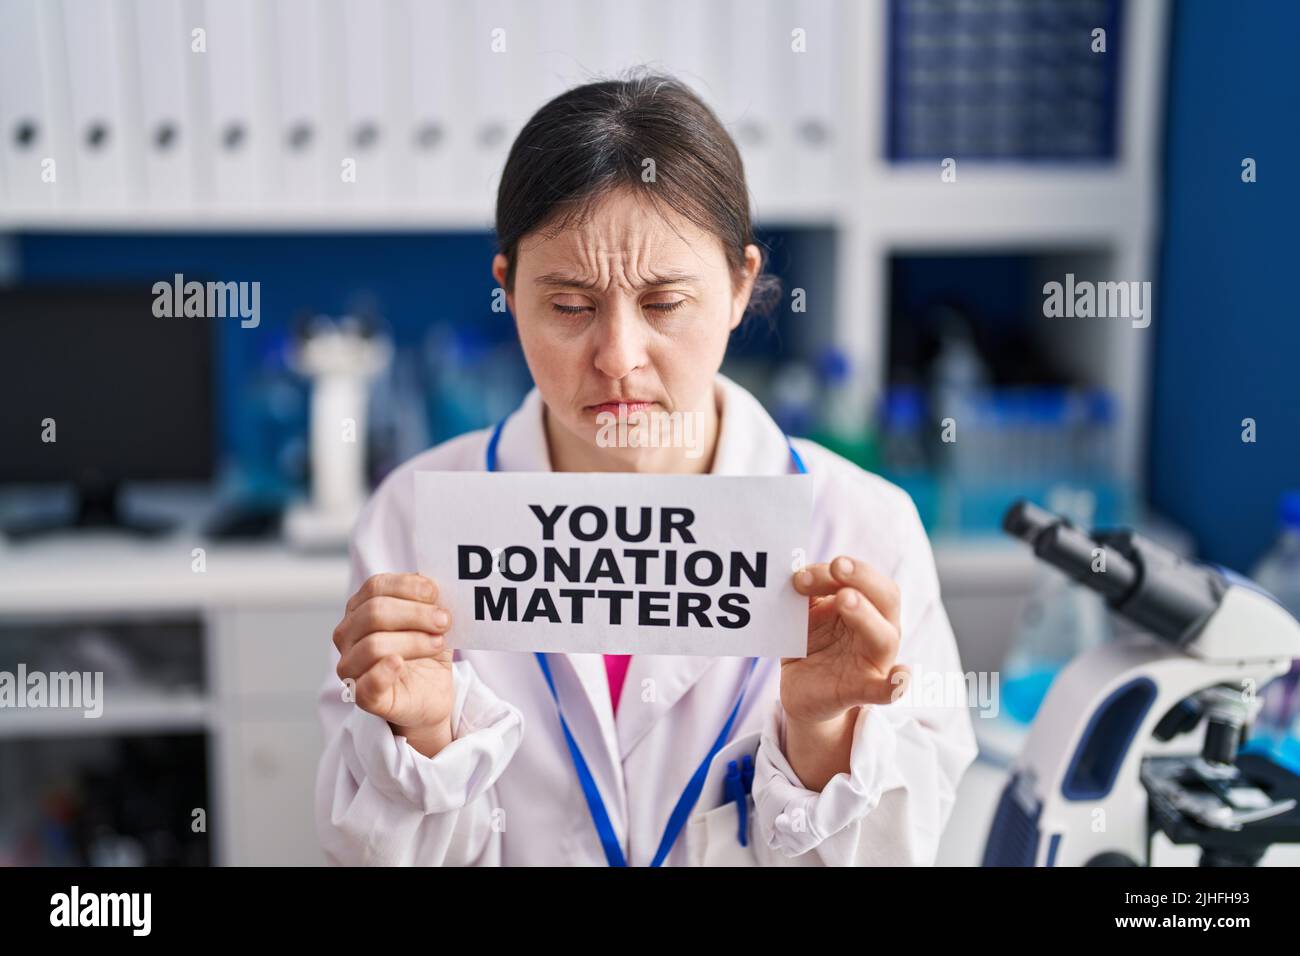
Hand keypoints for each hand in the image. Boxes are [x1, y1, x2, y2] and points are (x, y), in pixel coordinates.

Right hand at [333, 573, 454, 755]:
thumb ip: (428, 600)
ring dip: (413, 641)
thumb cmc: (426, 651)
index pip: (375, 587)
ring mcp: (350, 667)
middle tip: (444, 621)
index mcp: (361, 609)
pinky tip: (400, 663)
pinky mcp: (363, 696)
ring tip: (438, 643)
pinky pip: (367, 683)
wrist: (431, 694)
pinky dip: (383, 671)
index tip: (434, 593)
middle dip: (415, 614)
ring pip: (374, 645)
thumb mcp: (431, 620)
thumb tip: (432, 580)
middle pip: (374, 613)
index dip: (407, 586)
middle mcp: (348, 635)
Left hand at [778, 556, 908, 788]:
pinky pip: (885, 691)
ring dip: (865, 615)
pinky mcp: (860, 691)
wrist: (801, 690)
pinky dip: (895, 685)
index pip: (865, 580)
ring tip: (845, 598)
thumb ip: (805, 594)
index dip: (842, 570)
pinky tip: (901, 676)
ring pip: (883, 638)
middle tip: (836, 566)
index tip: (803, 572)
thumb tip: (795, 570)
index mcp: (866, 607)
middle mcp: (877, 631)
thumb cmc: (810, 644)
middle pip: (886, 600)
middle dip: (862, 579)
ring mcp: (872, 662)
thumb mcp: (805, 615)